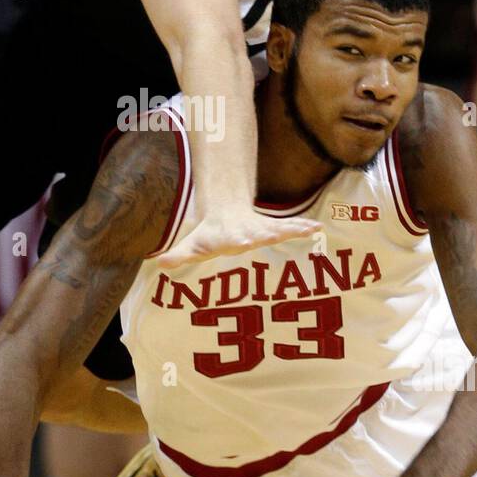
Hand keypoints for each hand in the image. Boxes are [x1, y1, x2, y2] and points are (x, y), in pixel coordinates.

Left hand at [159, 208, 321, 268]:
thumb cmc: (209, 235)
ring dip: (294, 228)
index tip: (244, 240)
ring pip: (280, 227)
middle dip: (268, 233)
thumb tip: (158, 264)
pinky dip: (303, 227)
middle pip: (260, 232)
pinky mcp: (275, 227)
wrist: (226, 212)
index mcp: (230, 237)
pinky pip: (291, 227)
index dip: (239, 239)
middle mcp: (249, 231)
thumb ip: (178, 255)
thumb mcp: (193, 245)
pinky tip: (318, 227)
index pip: (234, 239)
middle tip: (278, 233)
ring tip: (310, 228)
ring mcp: (263, 228)